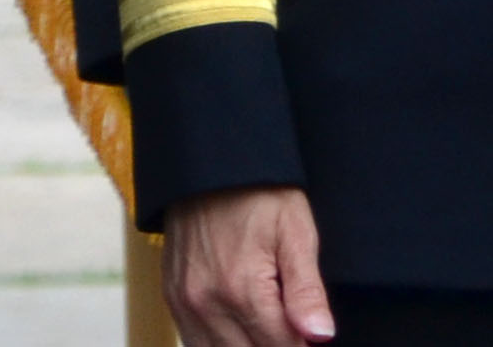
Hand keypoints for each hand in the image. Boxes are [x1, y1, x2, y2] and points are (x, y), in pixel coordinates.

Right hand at [163, 185, 334, 345]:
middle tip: (291, 329)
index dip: (303, 345)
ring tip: (268, 329)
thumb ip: (306, 290)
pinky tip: (240, 331)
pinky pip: (194, 343)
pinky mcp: (172, 297)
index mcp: (242, 289)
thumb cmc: (259, 192)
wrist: (209, 163)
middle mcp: (206, 303)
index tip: (312, 334)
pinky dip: (219, 345)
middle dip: (276, 346)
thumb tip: (321, 336)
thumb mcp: (295, 230)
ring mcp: (184, 303)